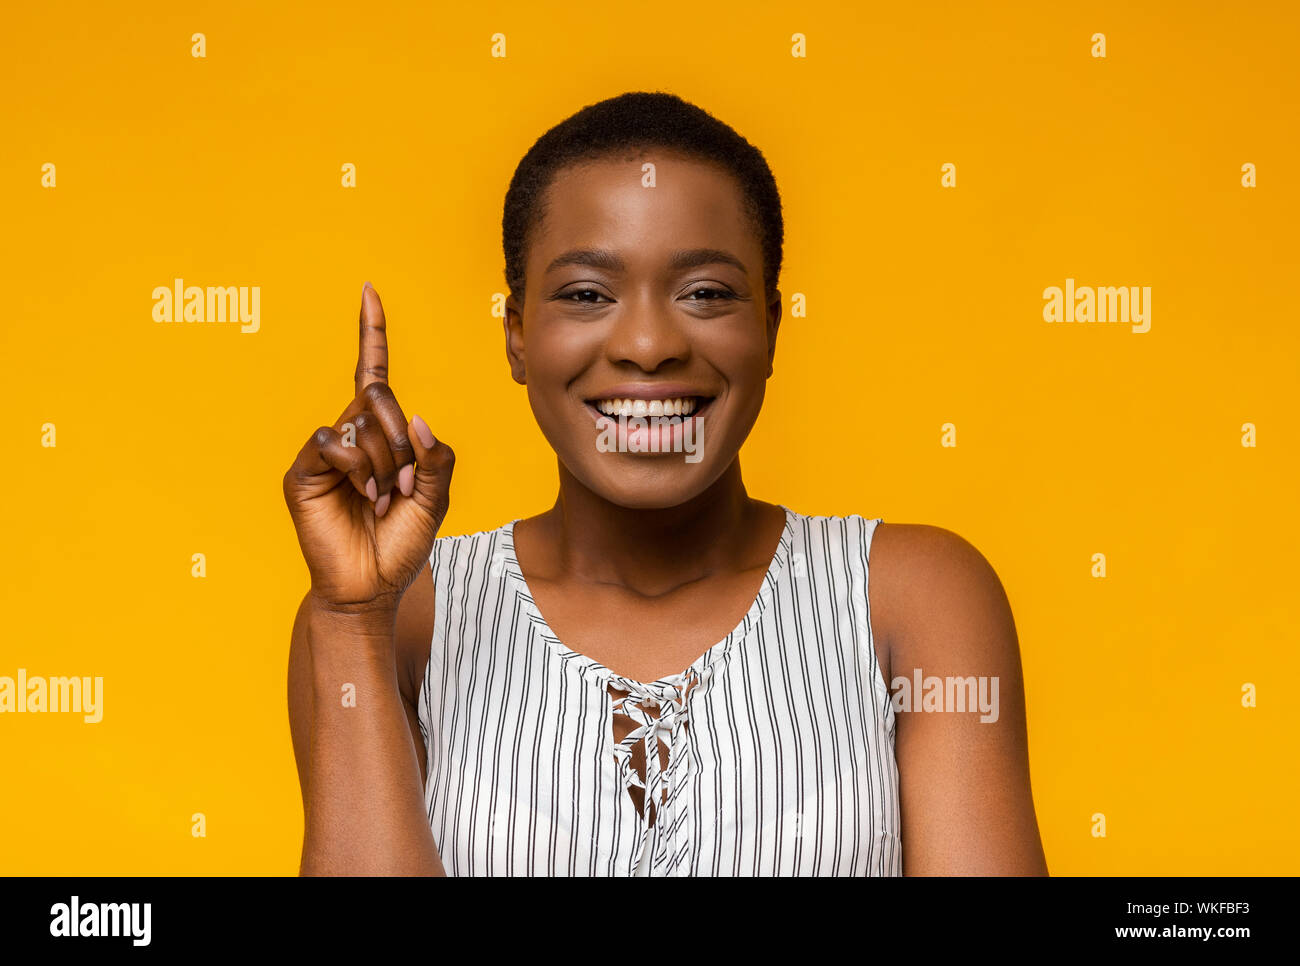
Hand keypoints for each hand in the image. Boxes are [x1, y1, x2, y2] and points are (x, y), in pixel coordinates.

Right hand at [283, 282, 454, 609]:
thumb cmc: (401, 545)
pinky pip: (330, 441)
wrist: (371, 588)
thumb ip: (437, 457)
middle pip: (378, 397)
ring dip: (385, 463)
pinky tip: (362, 495)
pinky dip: (357, 467)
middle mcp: (349, 437)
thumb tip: (416, 418)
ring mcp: (323, 455)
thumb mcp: (436, 498)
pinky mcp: (301, 473)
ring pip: (359, 421)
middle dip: (402, 440)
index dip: (372, 334)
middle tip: (405, 486)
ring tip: (383, 499)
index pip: (372, 374)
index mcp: (379, 437)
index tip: (369, 292)